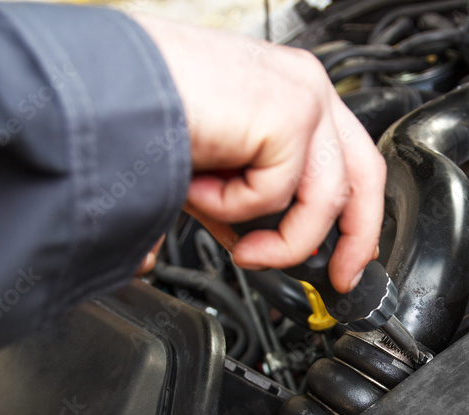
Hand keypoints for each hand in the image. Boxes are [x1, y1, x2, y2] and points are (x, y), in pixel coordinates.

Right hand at [133, 15, 385, 292]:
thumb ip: (243, 203)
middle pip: (366, 177)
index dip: (353, 218)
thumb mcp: (211, 169)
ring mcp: (302, 95)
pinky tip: (199, 187)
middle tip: (336, 278)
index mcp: (292, 90)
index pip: (351, 160)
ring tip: (236, 241)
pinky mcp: (287, 111)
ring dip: (278, 239)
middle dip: (354, 241)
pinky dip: (234, 207)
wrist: (102, 83)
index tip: (342, 259)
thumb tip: (253, 243)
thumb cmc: (142, 110)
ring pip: (325, 198)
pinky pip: (279, 191)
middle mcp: (305, 86)